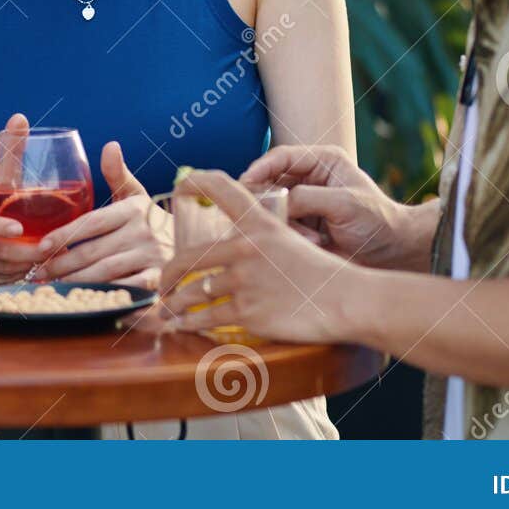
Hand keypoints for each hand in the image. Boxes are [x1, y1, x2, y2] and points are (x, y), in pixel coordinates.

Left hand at [33, 142, 170, 288]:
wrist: (191, 242)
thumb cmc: (149, 218)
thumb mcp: (136, 194)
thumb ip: (118, 173)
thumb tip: (110, 145)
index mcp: (132, 209)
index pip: (91, 222)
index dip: (64, 235)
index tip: (41, 246)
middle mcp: (143, 231)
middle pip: (93, 251)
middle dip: (63, 264)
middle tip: (39, 273)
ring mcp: (153, 256)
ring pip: (106, 272)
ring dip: (77, 282)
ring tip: (54, 286)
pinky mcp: (160, 278)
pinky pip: (128, 289)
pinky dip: (106, 294)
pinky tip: (87, 299)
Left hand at [160, 171, 361, 343]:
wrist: (346, 300)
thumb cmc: (321, 273)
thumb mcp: (290, 239)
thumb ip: (258, 239)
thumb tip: (228, 248)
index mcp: (260, 222)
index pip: (221, 188)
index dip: (195, 182)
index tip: (180, 188)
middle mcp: (246, 246)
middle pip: (186, 257)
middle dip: (167, 275)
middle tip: (163, 285)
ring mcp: (245, 279)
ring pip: (192, 293)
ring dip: (173, 306)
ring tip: (166, 312)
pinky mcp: (248, 311)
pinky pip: (207, 318)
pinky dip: (189, 324)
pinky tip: (182, 326)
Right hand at [242, 145, 409, 267]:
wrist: (393, 253)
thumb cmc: (378, 222)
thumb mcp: (345, 204)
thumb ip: (307, 198)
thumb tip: (274, 202)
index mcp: (322, 161)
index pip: (281, 157)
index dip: (260, 168)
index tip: (245, 183)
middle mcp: (308, 179)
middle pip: (269, 182)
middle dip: (270, 201)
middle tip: (276, 219)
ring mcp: (302, 203)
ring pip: (271, 207)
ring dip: (285, 223)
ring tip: (312, 238)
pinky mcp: (300, 226)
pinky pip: (279, 227)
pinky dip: (290, 236)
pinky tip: (314, 244)